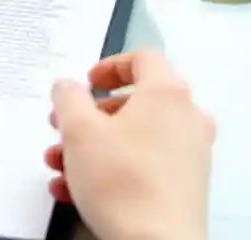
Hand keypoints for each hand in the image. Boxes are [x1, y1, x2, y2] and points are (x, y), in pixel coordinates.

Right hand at [47, 52, 214, 239]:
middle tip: (62, 128)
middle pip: (134, 103)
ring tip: (59, 166)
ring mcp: (190, 154)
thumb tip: (68, 87)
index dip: (110, 66)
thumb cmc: (122, 182)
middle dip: (89, 116)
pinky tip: (75, 190)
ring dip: (92, 147)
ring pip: (134, 138)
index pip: (144, 59)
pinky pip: (144, 165)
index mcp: (167, 93)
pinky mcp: (185, 185)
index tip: (86, 84)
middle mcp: (187, 118)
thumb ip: (68, 98)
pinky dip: (111, 170)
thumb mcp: (79, 131)